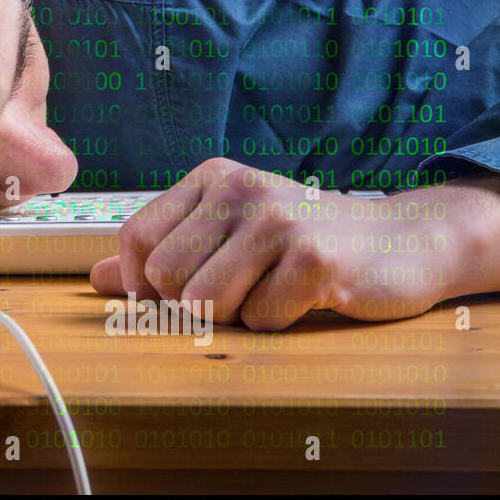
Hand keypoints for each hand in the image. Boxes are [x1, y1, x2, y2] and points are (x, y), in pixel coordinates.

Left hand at [88, 157, 499, 330]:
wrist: (402, 239)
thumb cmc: (303, 239)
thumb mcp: (227, 231)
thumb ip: (164, 251)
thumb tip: (97, 277)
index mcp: (211, 178)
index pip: (137, 237)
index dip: (141, 283)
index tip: (165, 299)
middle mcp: (240, 189)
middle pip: (166, 276)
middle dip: (190, 303)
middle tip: (234, 293)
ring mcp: (278, 221)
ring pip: (205, 302)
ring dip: (233, 314)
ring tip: (267, 291)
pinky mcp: (315, 259)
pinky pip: (259, 318)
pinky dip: (275, 321)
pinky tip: (301, 298)